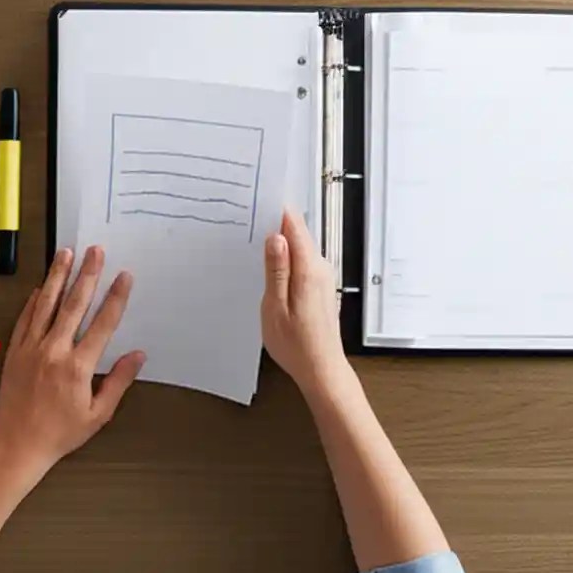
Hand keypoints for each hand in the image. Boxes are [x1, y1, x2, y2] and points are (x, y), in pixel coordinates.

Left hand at [0, 246, 145, 477]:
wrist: (16, 446)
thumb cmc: (60, 434)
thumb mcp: (98, 414)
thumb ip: (118, 381)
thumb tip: (137, 355)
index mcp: (77, 367)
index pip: (102, 324)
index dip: (115, 297)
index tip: (124, 276)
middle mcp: (53, 351)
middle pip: (74, 304)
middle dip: (87, 275)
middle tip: (96, 250)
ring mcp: (31, 348)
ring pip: (46, 304)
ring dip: (57, 276)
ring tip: (66, 253)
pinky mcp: (14, 351)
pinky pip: (26, 318)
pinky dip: (34, 300)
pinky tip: (41, 286)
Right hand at [261, 210, 347, 390]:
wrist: (321, 369)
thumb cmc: (297, 345)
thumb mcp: (275, 306)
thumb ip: (276, 270)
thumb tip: (275, 238)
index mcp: (309, 269)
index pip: (295, 225)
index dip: (278, 211)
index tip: (259, 202)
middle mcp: (321, 269)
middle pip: (298, 234)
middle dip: (275, 226)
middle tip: (249, 220)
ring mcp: (324, 277)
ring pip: (299, 248)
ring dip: (280, 244)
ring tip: (255, 243)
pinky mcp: (321, 286)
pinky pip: (302, 262)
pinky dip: (286, 260)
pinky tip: (271, 268)